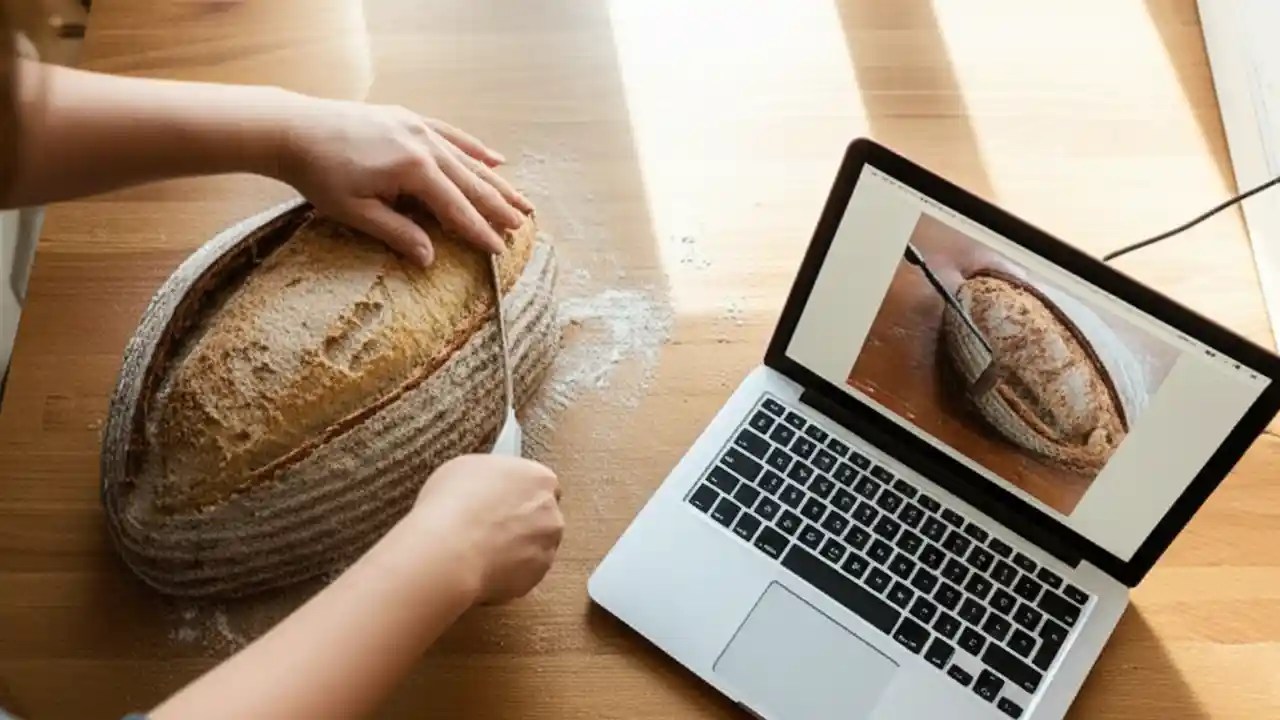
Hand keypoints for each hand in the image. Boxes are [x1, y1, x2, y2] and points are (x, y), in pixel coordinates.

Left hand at [275, 98, 533, 265]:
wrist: (294, 129)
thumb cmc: (320, 174)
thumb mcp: (356, 212)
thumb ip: (397, 233)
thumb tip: (429, 259)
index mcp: (413, 169)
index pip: (456, 208)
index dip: (479, 231)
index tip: (500, 250)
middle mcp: (424, 144)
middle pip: (472, 182)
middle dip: (499, 207)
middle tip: (524, 226)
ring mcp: (419, 127)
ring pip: (468, 160)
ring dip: (496, 181)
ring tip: (521, 200)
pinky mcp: (409, 119)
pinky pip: (451, 135)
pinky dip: (474, 148)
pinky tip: (494, 159)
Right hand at [410, 455, 563, 603]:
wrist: (448, 552)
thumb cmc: (453, 504)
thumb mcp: (467, 468)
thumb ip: (493, 475)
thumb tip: (490, 485)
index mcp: (539, 478)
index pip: (541, 484)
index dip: (519, 493)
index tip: (502, 500)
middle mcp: (551, 513)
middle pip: (542, 516)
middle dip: (522, 521)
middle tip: (490, 526)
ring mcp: (546, 548)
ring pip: (535, 547)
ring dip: (517, 548)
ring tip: (481, 550)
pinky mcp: (534, 579)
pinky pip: (522, 573)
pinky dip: (507, 572)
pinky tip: (481, 567)